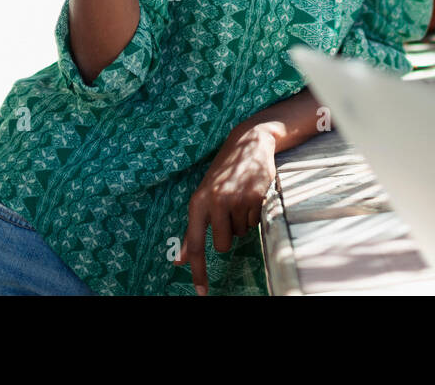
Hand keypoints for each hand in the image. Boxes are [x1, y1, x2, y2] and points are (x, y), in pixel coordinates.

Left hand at [179, 124, 277, 294]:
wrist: (248, 142)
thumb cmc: (222, 174)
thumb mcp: (202, 197)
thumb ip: (191, 231)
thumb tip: (178, 261)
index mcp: (198, 202)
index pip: (196, 244)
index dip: (198, 271)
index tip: (201, 293)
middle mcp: (215, 201)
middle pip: (223, 244)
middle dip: (228, 235)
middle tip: (229, 213)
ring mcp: (237, 199)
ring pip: (241, 233)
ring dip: (242, 221)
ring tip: (240, 197)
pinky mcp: (256, 196)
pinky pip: (255, 221)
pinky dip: (254, 213)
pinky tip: (251, 194)